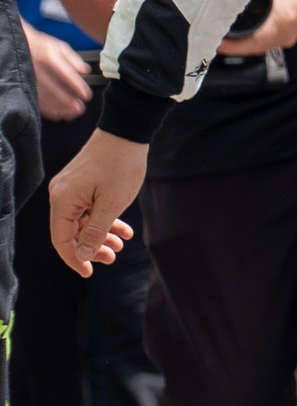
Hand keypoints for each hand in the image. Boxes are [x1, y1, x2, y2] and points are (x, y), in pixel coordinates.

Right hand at [23, 22, 88, 120]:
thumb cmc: (43, 47)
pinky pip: (34, 100)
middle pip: (52, 87)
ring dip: (58, 107)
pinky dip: (46, 109)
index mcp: (47, 56)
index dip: (76, 86)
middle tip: (80, 109)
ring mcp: (28, 77)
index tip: (87, 96)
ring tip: (72, 113)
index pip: (64, 72)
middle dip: (67, 101)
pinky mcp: (23, 85)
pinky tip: (58, 115)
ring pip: (43, 97)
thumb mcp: (59, 47)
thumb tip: (85, 70)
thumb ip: (73, 59)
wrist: (19, 46)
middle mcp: (37, 68)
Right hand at [46, 126, 145, 275]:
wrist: (127, 132)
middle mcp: (61, 195)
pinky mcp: (82, 184)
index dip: (74, 258)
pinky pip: (89, 209)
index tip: (89, 273)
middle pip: (71, 232)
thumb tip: (82, 254)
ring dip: (101, 235)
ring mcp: (71, 189)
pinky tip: (124, 230)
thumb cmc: (120, 166)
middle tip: (112, 259)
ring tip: (121, 245)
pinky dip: (106, 220)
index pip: (61, 239)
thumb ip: (96, 230)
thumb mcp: (112, 203)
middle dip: (91, 248)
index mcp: (63, 201)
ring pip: (83, 221)